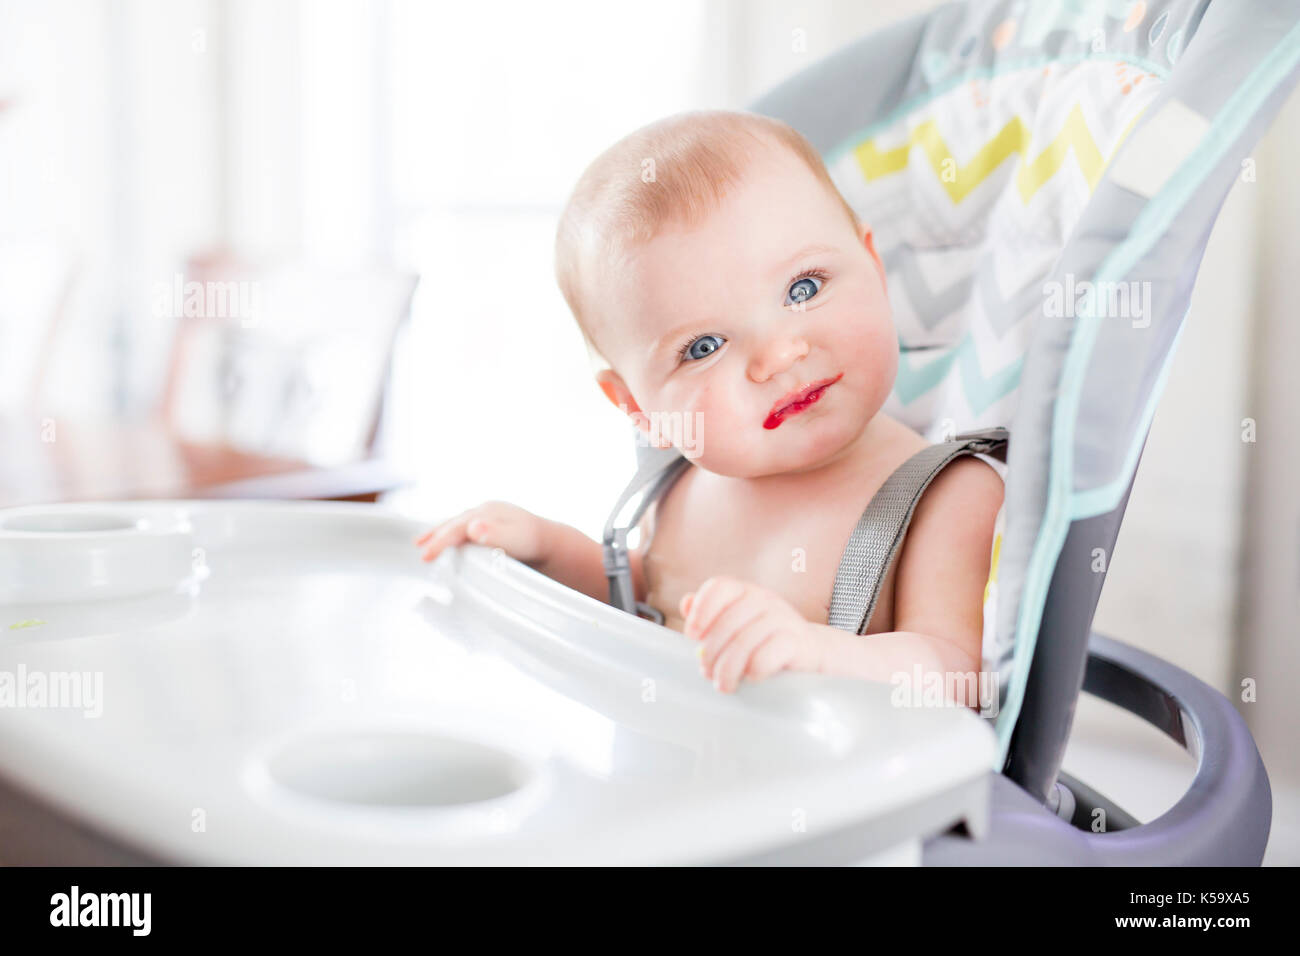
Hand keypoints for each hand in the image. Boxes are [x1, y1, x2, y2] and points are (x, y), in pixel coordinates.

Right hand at [415, 501, 550, 566]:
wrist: (552, 541)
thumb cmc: (534, 542)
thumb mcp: (516, 539)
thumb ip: (495, 534)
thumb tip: (472, 527)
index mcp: (488, 512)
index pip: (458, 526)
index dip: (441, 541)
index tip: (426, 556)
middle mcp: (485, 510)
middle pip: (454, 523)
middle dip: (436, 537)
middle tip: (422, 554)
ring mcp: (488, 516)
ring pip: (457, 523)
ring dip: (439, 532)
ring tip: (421, 542)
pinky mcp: (490, 525)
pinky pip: (464, 527)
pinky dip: (451, 533)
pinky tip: (447, 539)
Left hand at [680, 575, 824, 692]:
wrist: (812, 655)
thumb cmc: (766, 642)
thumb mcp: (737, 626)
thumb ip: (711, 615)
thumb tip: (686, 603)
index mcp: (746, 592)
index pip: (719, 587)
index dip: (701, 610)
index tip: (692, 636)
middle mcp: (764, 600)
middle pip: (727, 621)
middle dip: (711, 652)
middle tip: (707, 673)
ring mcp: (784, 618)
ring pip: (745, 641)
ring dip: (728, 668)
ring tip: (724, 684)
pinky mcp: (799, 641)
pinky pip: (768, 654)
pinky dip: (755, 669)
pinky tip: (752, 677)